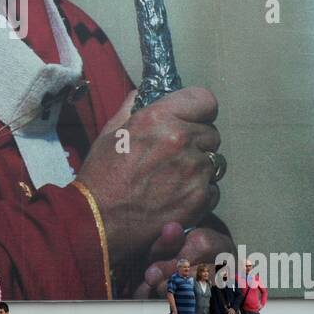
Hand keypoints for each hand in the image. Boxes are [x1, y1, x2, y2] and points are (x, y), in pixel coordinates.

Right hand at [77, 87, 220, 279]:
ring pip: (215, 161)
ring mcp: (194, 170)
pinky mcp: (199, 198)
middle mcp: (182, 140)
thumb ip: (132, 107)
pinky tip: (176, 196)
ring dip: (199, 167)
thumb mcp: (110, 132)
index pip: (205, 101)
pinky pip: (213, 188)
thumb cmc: (101, 176)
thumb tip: (144, 92)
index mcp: (160, 118)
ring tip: (174, 178)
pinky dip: (199, 192)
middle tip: (174, 155)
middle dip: (197, 141)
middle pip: (211, 133)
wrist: (99, 220)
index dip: (198, 110)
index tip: (191, 119)